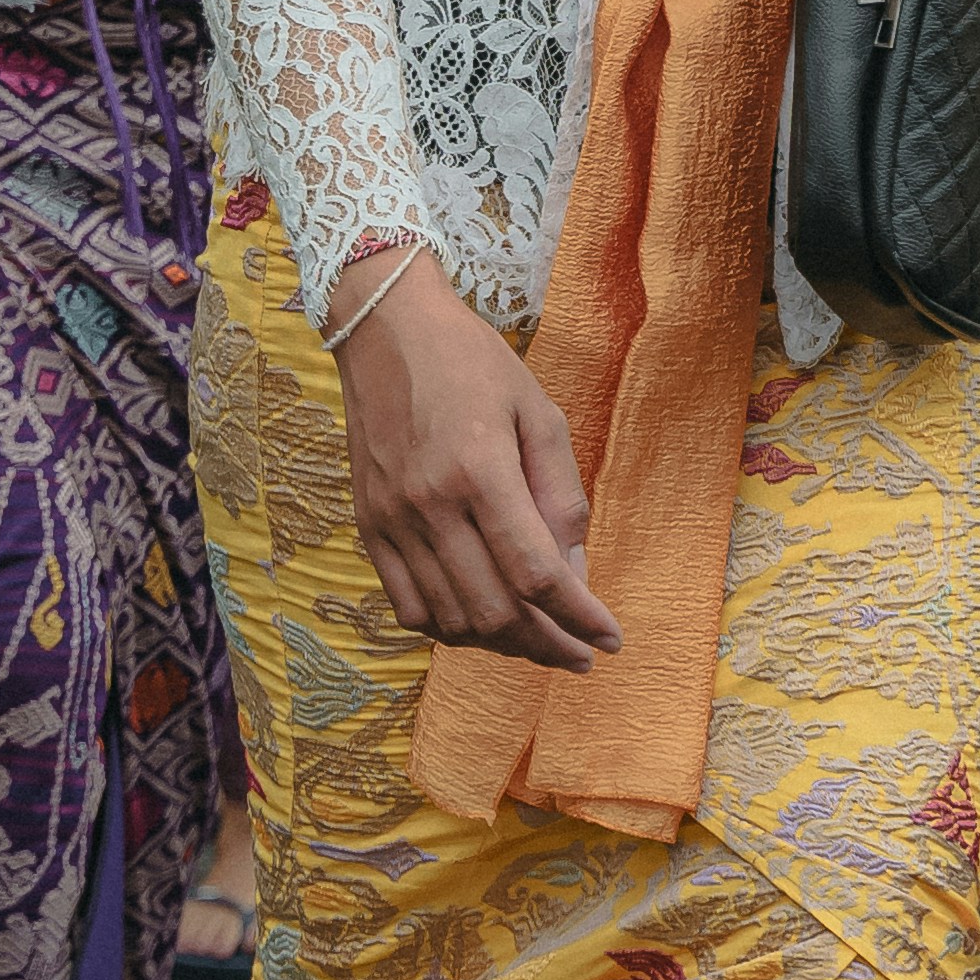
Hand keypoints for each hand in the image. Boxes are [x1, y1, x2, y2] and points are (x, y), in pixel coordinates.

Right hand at [332, 258, 620, 668]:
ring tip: (536, 637)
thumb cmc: (472, 362)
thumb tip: (574, 572)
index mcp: (480, 470)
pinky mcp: (368, 525)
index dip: (579, 618)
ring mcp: (392, 519)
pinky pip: (407, 606)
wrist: (386, 329)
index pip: (536, 575)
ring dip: (502, 644)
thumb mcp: (537, 412)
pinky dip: (448, 628)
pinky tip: (480, 618)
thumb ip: (560, 495)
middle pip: (495, 611)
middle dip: (547, 645)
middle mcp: (430, 503)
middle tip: (579, 650)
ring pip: (451, 619)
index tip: (610, 640)